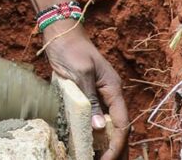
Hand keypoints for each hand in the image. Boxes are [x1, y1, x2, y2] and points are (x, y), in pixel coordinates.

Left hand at [42, 22, 128, 159]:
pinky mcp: (86, 95)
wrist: (60, 33)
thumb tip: (100, 126)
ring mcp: (99, 95)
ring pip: (108, 125)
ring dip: (105, 143)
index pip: (122, 124)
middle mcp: (110, 95)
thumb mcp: (81, 72)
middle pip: (119, 128)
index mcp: (114, 89)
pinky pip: (94, 118)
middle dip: (115, 148)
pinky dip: (93, 132)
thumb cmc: (71, 49)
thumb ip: (91, 99)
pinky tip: (87, 143)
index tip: (107, 159)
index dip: (117, 144)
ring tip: (98, 158)